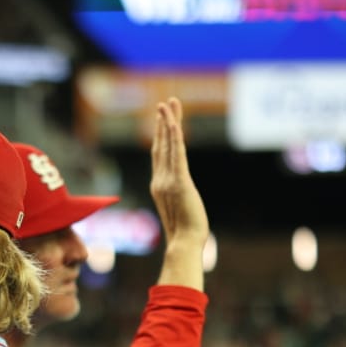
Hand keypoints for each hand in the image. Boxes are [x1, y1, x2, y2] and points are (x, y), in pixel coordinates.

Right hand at [149, 97, 208, 249]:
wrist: (184, 243)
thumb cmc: (185, 233)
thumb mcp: (181, 210)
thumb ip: (178, 198)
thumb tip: (181, 197)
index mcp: (159, 186)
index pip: (160, 155)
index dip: (160, 136)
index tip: (162, 120)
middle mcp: (160, 180)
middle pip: (161, 145)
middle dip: (163, 122)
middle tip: (165, 103)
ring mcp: (168, 180)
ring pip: (167, 145)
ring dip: (168, 122)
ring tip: (168, 103)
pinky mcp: (179, 182)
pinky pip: (176, 155)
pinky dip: (173, 137)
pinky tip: (173, 122)